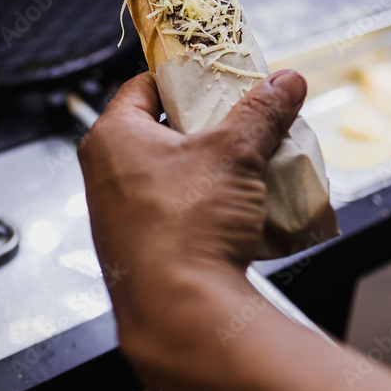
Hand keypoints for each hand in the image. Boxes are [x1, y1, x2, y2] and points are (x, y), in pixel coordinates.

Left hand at [78, 69, 306, 291]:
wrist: (180, 315)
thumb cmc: (187, 226)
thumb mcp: (234, 154)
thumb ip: (261, 112)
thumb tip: (286, 82)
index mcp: (112, 137)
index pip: (144, 85)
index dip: (183, 76)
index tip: (215, 76)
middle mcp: (104, 173)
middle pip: (160, 128)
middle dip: (204, 125)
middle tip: (241, 120)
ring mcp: (118, 215)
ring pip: (168, 172)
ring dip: (206, 166)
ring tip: (246, 164)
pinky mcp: (137, 248)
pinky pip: (171, 210)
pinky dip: (200, 202)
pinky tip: (235, 208)